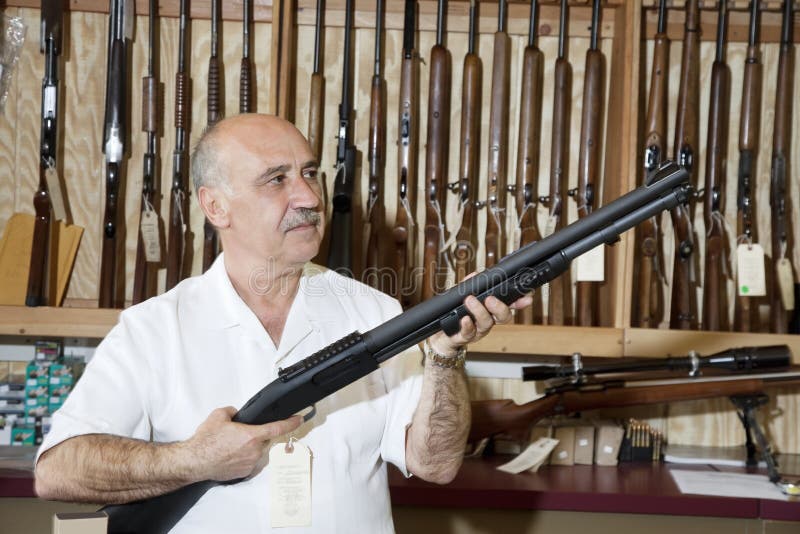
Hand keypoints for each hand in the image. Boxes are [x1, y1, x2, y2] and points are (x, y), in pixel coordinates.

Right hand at [184, 407, 301, 481]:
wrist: (194, 461)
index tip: (299, 419)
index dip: (291, 423)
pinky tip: (229, 455)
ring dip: (248, 447)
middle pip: (264, 440)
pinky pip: (249, 461)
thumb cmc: (205, 441)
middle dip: (255, 435)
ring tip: (230, 446)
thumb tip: (237, 414)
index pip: (278, 428)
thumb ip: (233, 411)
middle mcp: (254, 451)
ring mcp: (249, 463)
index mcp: (251, 435)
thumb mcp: (219, 415)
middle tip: (239, 434)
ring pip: (256, 451)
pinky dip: (243, 457)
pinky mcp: (243, 473)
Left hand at [428, 275, 532, 355]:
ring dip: (479, 311)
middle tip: (491, 299)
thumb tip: (475, 275)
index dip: (520, 301)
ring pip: (486, 324)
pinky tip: (465, 319)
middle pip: (503, 317)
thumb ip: (469, 286)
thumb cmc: (454, 316)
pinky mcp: (463, 337)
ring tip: (470, 300)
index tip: (527, 296)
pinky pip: (468, 333)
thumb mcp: (461, 298)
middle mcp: (487, 321)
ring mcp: (477, 331)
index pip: (509, 305)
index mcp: (490, 311)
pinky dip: (467, 325)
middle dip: (501, 307)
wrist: (441, 337)